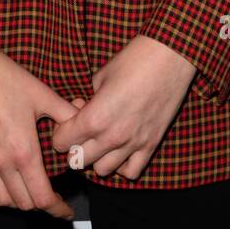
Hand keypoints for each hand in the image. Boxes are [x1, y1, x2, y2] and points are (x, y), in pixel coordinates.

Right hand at [0, 36, 82, 218]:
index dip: (58, 209)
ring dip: (18, 202)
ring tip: (29, 191)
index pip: (42, 197)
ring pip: (1, 200)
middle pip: (24, 203)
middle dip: (42, 205)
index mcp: (24, 151)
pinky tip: (3, 182)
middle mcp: (1, 162)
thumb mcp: (42, 94)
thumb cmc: (6, 78)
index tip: (66, 211)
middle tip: (52, 197)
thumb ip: (66, 114)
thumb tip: (84, 125)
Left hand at [50, 35, 196, 179]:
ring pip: (102, 170)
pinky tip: (120, 150)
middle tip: (81, 131)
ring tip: (101, 140)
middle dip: (74, 147)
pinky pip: (131, 172)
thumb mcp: (100, 76)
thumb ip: (89, 101)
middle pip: (78, 160)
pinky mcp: (151, 144)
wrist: (169, 56)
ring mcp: (133, 143)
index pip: (61, 143)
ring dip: (97, 158)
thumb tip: (84, 111)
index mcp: (94, 117)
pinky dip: (122, 166)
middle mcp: (111, 136)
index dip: (60, 132)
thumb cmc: (132, 60)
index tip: (67, 122)